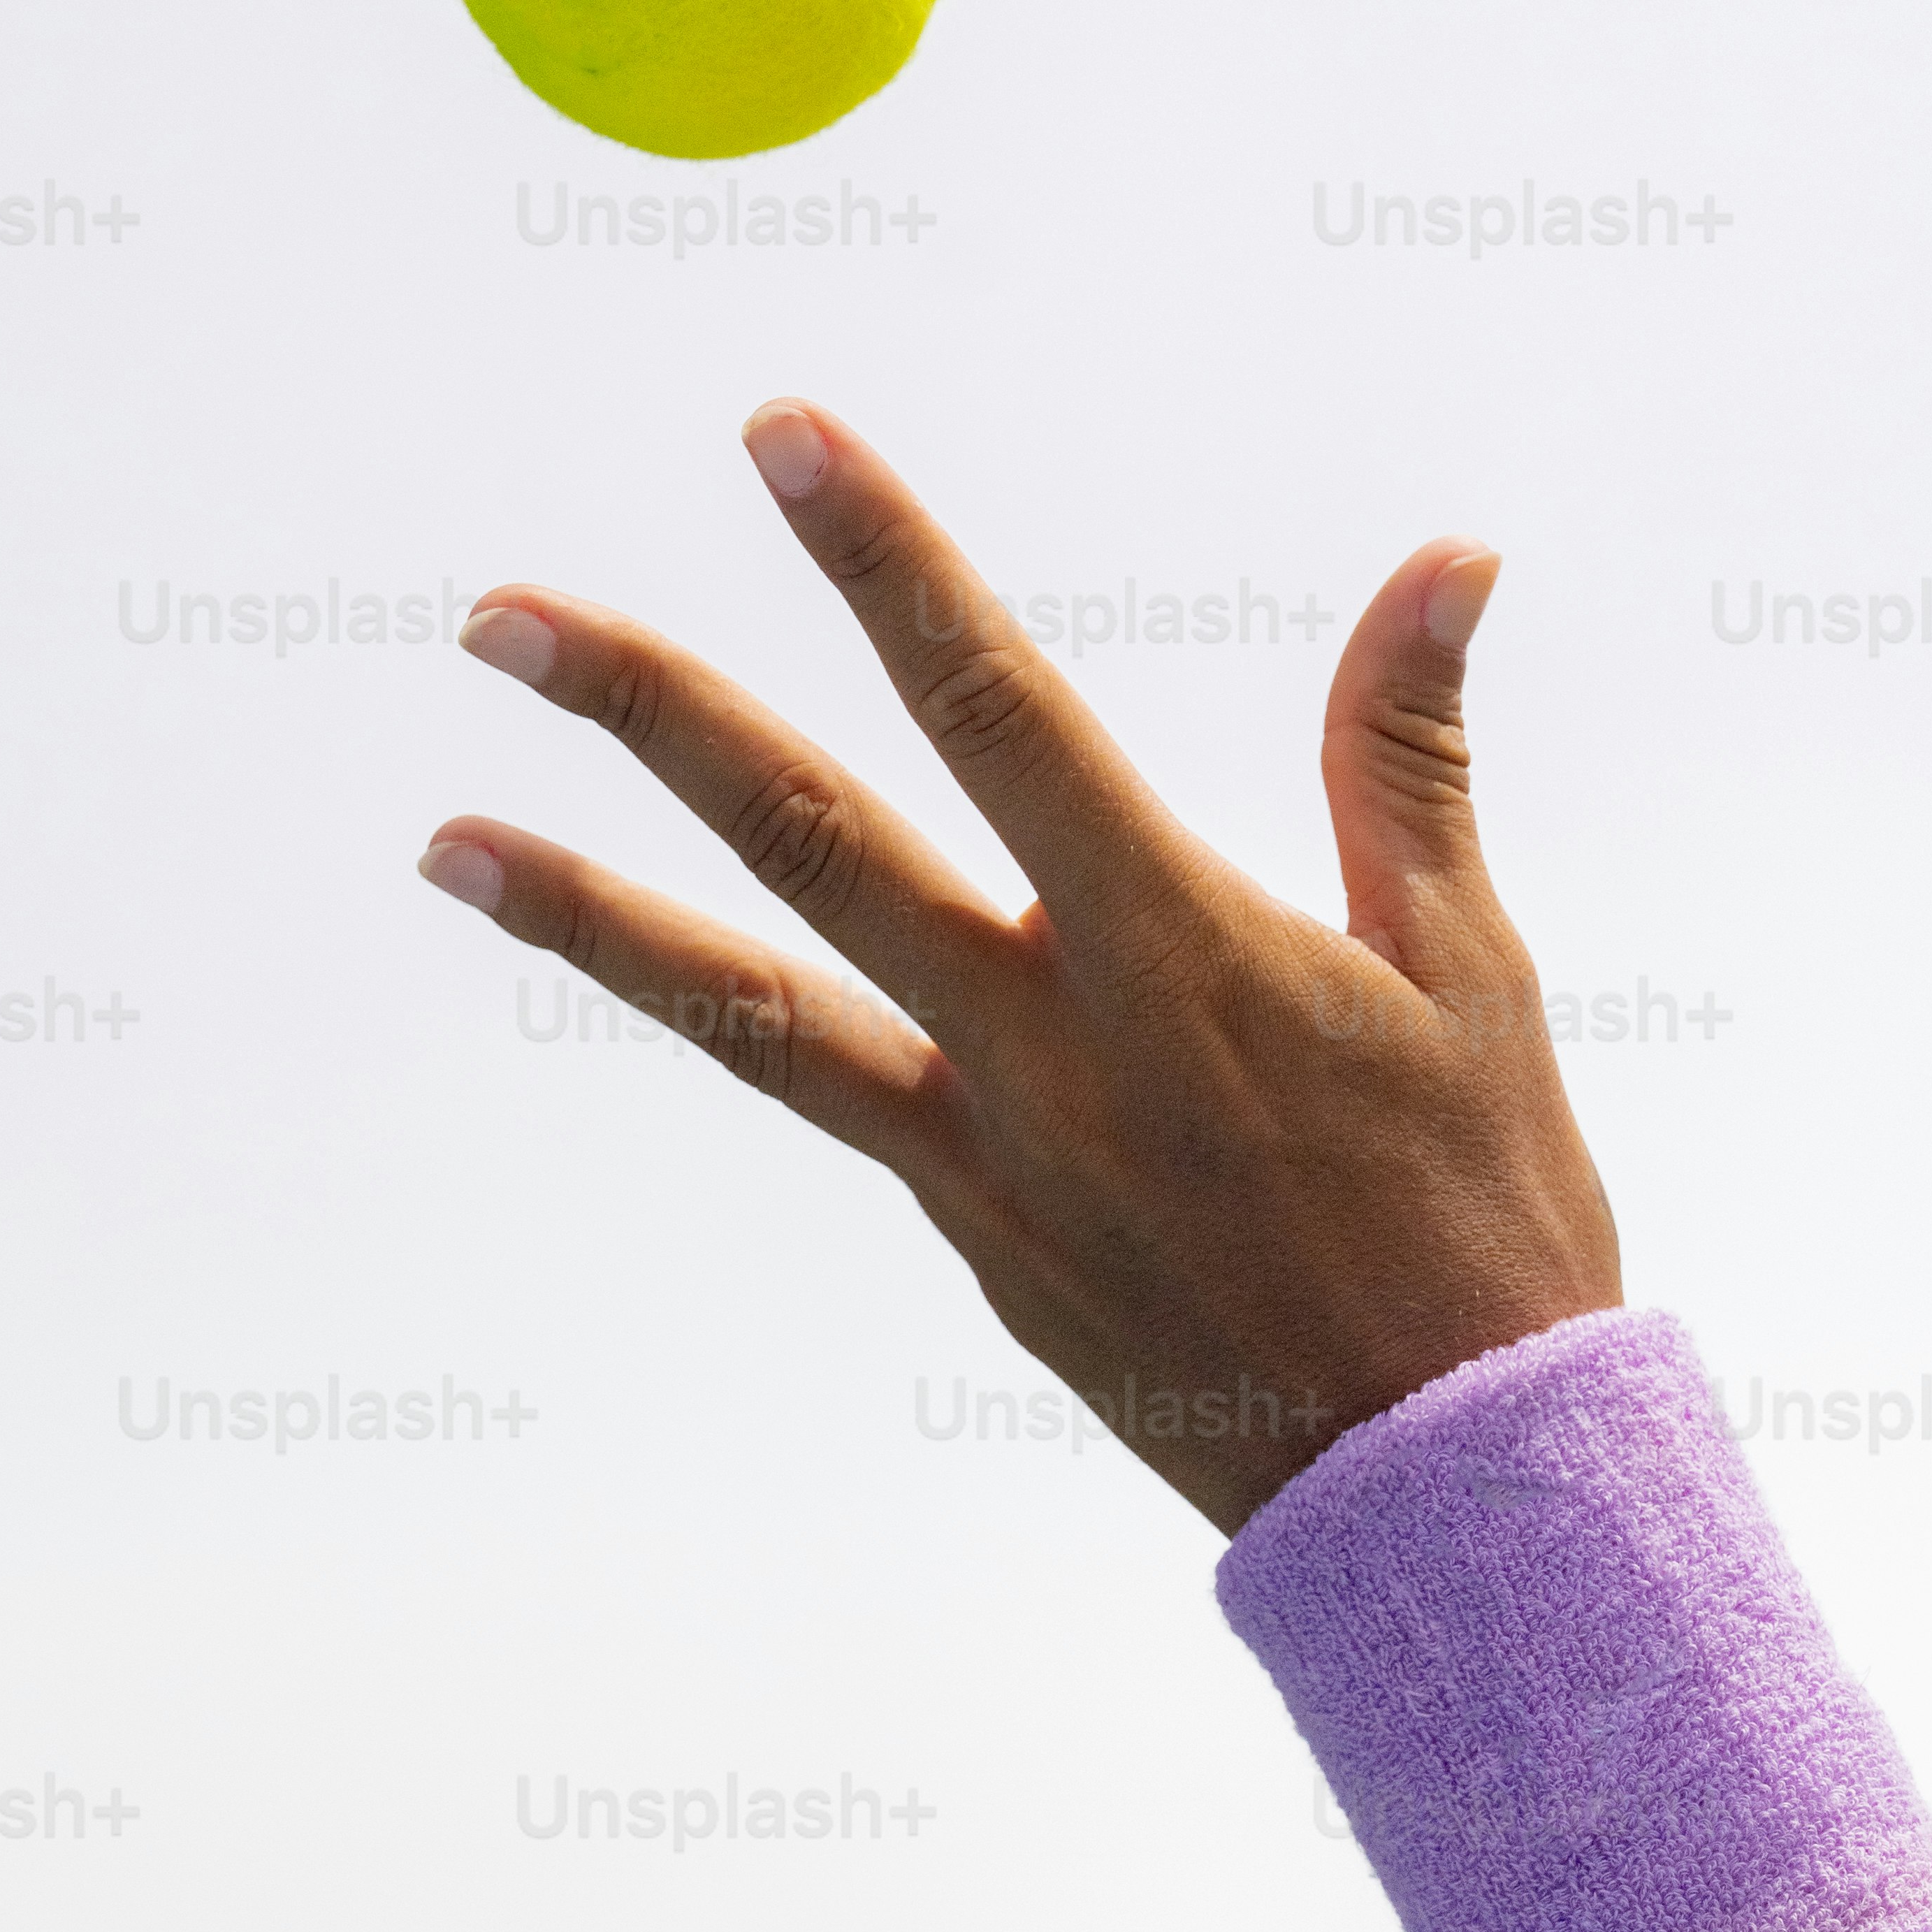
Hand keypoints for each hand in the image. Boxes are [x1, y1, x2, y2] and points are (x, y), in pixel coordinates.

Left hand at [415, 401, 1622, 1529]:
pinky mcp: (976, 1244)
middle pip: (811, 841)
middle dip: (648, 716)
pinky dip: (734, 1031)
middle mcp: (1054, 1048)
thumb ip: (1407, 756)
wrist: (1449, 1489)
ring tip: (442, 844)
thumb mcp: (1472, 970)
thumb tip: (1449, 559)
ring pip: (750, 1008)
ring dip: (587, 916)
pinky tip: (660, 969)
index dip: (889, 565)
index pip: (1000, 708)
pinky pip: (831, 1110)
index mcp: (1183, 952)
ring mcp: (993, 1159)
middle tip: (497, 619)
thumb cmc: (1488, 1215)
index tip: (784, 442)